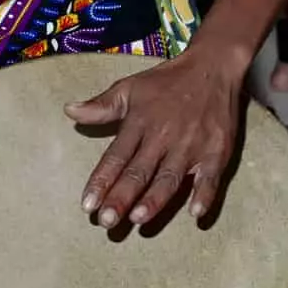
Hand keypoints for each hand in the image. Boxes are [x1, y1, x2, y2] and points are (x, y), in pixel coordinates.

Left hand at [70, 50, 244, 228]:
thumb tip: (70, 111)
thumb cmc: (168, 81)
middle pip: (140, 171)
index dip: (101, 181)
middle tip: (107, 221)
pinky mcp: (217, 149)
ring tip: (138, 218)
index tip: (87, 205)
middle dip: (122, 197)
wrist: (214, 65)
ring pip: (170, 177)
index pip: (116, 156)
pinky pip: (211, 176)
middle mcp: (164, 135)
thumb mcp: (131, 87)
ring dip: (155, 199)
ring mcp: (192, 144)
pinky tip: (196, 213)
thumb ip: (102, 105)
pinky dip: (205, 194)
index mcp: (140, 121)